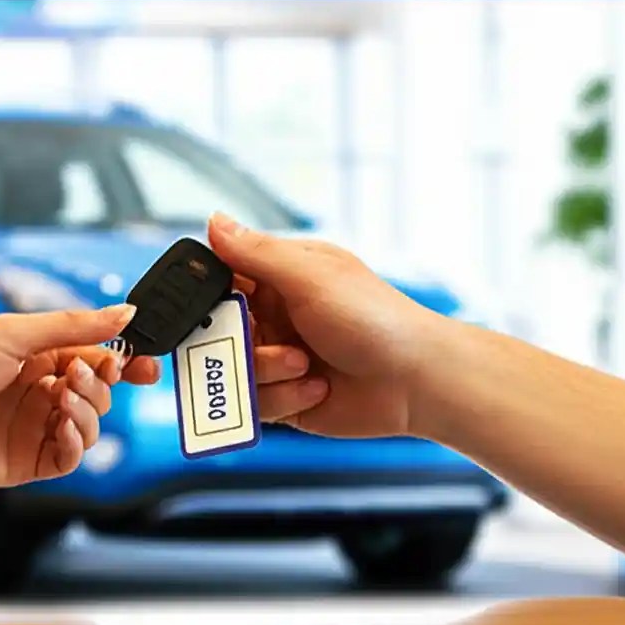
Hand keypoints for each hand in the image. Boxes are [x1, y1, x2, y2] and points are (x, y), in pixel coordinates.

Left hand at [0, 305, 160, 485]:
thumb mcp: (14, 334)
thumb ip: (74, 327)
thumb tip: (127, 313)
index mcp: (35, 357)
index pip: (94, 358)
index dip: (122, 363)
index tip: (145, 364)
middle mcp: (38, 393)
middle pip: (97, 393)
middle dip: (99, 384)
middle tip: (77, 374)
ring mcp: (32, 429)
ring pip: (89, 425)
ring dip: (88, 411)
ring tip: (61, 399)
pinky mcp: (25, 462)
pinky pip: (69, 457)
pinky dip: (77, 442)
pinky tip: (64, 426)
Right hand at [208, 212, 443, 436]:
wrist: (416, 380)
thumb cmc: (374, 318)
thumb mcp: (309, 276)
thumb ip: (255, 253)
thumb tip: (213, 220)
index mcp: (278, 278)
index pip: (220, 279)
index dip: (208, 296)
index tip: (214, 309)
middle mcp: (274, 317)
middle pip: (216, 331)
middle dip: (238, 342)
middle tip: (266, 340)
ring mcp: (278, 359)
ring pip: (232, 371)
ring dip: (267, 371)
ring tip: (305, 366)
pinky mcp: (285, 398)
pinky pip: (255, 404)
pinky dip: (284, 397)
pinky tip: (318, 387)